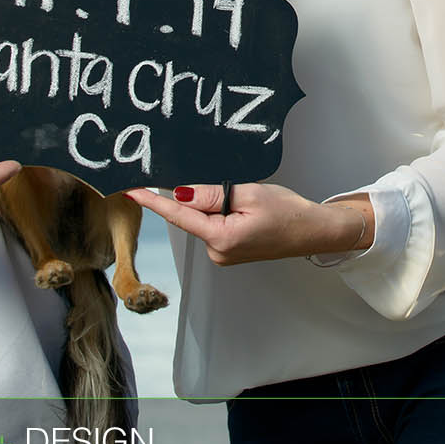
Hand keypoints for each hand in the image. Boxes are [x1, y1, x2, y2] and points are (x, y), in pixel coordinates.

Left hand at [127, 183, 370, 265]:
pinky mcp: (230, 251)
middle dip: (200, 196)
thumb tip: (181, 193)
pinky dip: (220, 213)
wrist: (313, 231)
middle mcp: (218, 252)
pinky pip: (215, 226)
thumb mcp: (249, 194)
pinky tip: (245, 209)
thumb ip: (211, 194)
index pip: (178, 214)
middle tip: (233, 189)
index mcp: (221, 238)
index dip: (152, 201)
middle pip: (192, 215)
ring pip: (204, 220)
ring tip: (248, 202)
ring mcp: (223, 254)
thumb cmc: (288, 212)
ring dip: (214, 205)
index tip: (130, 190)